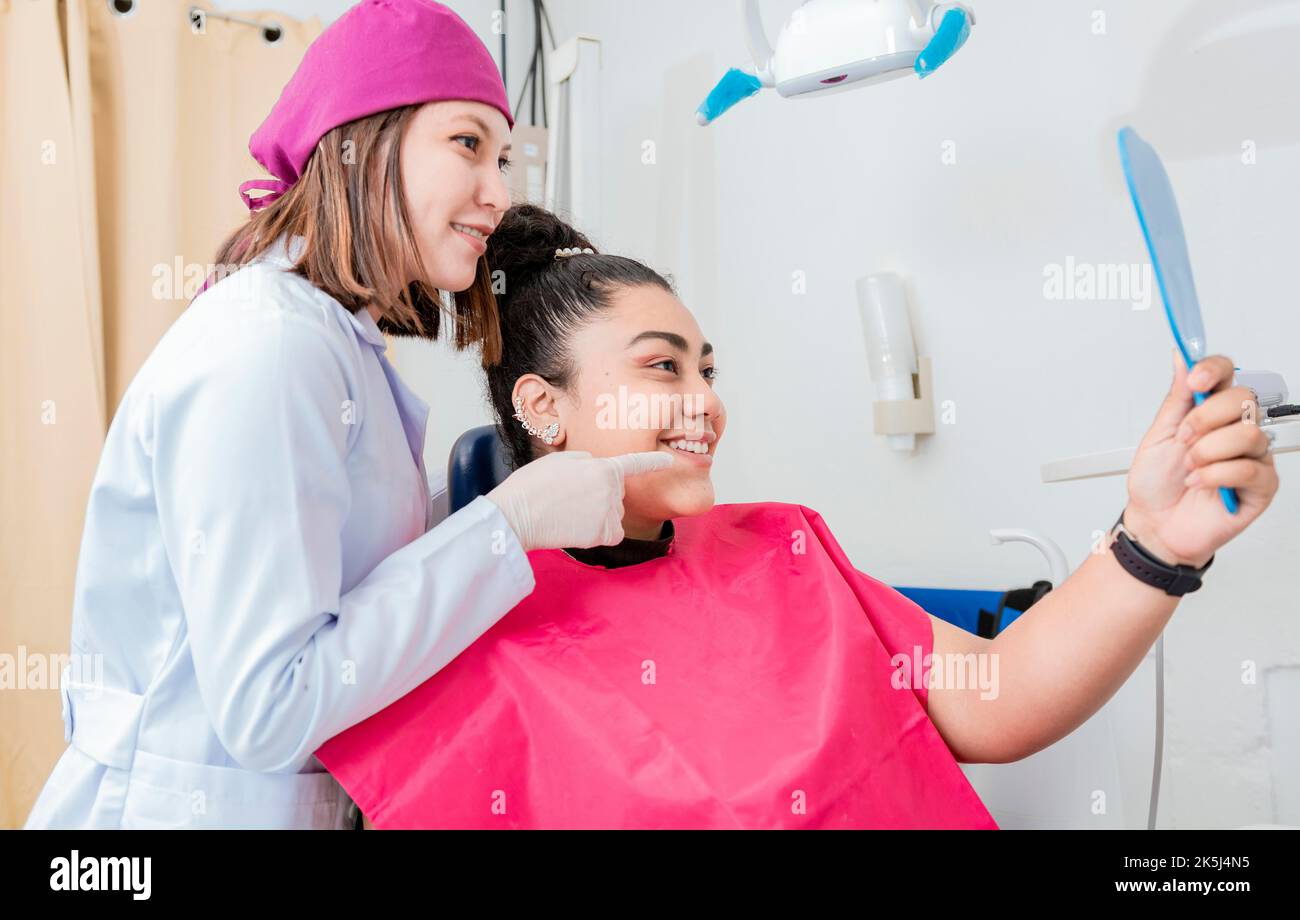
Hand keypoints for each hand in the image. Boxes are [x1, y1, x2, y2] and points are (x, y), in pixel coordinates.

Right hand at [485, 450, 673, 551]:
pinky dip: (600, 533)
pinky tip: (578, 529)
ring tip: (567, 513)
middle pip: (616, 494)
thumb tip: (596, 467)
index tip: (669, 462)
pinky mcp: (604, 533)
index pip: (634, 464)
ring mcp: (610, 513)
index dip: (653, 463)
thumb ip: (586, 461)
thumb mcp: (559, 460)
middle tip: (568, 498)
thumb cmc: (532, 486)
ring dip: (598, 516)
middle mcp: (612, 490)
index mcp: (602, 467)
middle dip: (600, 495)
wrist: (518, 515)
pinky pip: (612, 534)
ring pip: (613, 515)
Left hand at [1124, 349, 1278, 567]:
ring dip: (1207, 451)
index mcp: (1211, 412)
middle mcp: (1236, 429)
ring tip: (1190, 467)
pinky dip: (1214, 475)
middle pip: (1244, 399)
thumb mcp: (1159, 434)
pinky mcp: (1262, 485)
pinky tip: (1198, 482)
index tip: (1195, 381)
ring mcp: (1253, 456)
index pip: (1227, 373)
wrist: (1155, 525)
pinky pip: (1249, 467)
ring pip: (1248, 433)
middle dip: (1205, 419)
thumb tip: (1181, 356)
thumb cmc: (1157, 483)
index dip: (1213, 370)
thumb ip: (1177, 397)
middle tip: (1184, 440)